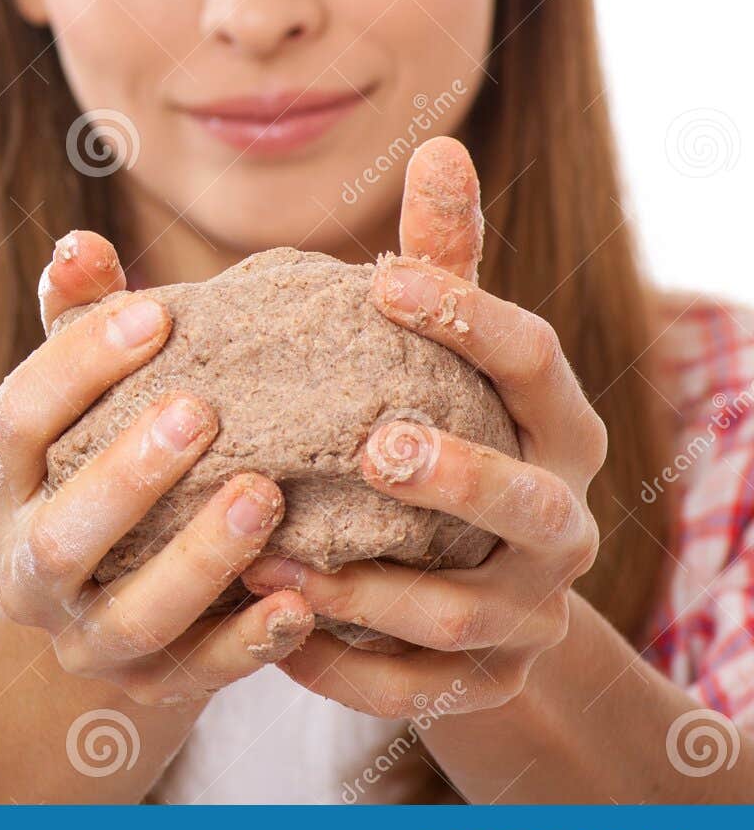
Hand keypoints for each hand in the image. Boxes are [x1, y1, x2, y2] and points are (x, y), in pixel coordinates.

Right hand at [0, 230, 314, 706]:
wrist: (115, 608)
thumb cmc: (106, 465)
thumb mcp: (85, 400)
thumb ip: (80, 324)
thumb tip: (76, 244)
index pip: (17, 421)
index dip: (79, 365)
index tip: (160, 310)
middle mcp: (24, 571)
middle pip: (61, 534)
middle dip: (129, 474)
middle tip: (201, 410)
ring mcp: (83, 640)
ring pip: (129, 615)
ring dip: (198, 558)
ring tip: (264, 494)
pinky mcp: (147, 689)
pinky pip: (199, 676)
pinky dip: (249, 642)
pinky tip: (303, 602)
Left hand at [242, 137, 604, 718]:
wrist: (463, 600)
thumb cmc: (438, 440)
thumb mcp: (441, 361)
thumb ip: (437, 267)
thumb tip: (441, 141)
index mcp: (552, 427)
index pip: (535, 361)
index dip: (468, 315)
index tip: (376, 272)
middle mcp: (559, 519)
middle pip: (526, 500)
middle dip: (454, 475)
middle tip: (370, 443)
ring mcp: (529, 613)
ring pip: (462, 611)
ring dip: (368, 586)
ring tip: (272, 558)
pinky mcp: (483, 685)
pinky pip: (412, 688)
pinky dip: (342, 666)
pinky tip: (270, 634)